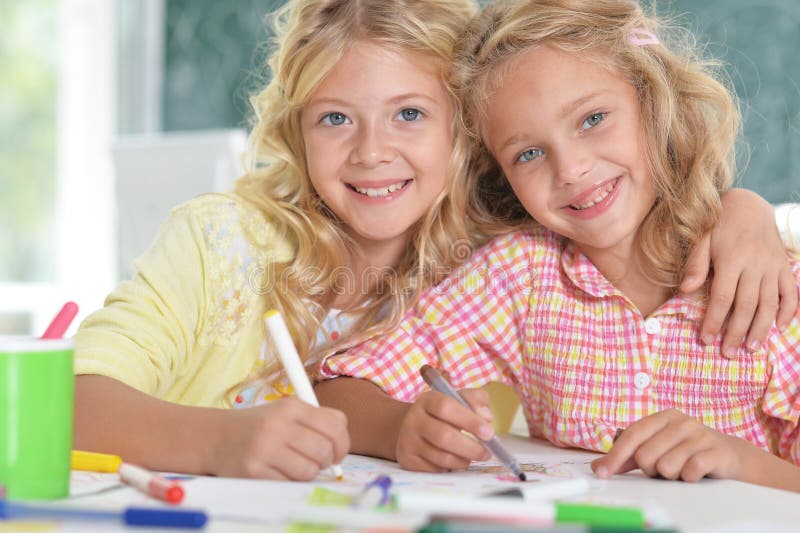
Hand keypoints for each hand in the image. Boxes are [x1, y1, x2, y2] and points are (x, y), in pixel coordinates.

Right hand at [214, 397, 348, 479]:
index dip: (342, 444)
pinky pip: (289, 484)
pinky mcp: (254, 471)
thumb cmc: (262, 427)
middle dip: (325, 461)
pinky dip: (289, 482)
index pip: (335, 425)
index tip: (337, 453)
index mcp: (291, 406)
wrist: (218, 437)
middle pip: (324, 450)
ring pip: (309, 470)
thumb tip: (341, 447)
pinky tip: (278, 472)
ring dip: (307, 473)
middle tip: (315, 461)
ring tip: (294, 466)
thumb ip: (318, 423)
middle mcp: (277, 424)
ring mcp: (264, 448)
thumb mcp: (288, 412)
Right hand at [396, 388, 492, 471]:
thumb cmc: (442, 414)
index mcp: (427, 400)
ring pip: (442, 457)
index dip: (469, 420)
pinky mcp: (407, 460)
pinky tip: (456, 461)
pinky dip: (451, 468)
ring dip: (464, 460)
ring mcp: (408, 441)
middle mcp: (414, 419)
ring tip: (473, 456)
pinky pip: (435, 470)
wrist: (411, 428)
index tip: (489, 432)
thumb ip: (476, 400)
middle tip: (487, 453)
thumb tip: (486, 417)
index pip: (446, 407)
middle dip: (471, 447)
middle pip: (444, 436)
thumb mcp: (458, 400)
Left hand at [591, 409, 755, 482]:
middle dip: (650, 470)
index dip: (615, 456)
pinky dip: (688, 478)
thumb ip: (628, 457)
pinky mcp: (717, 451)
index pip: (632, 436)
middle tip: (664, 468)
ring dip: (671, 475)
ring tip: (681, 469)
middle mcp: (681, 422)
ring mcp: (700, 434)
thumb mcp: (657, 449)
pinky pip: (690, 471)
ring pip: (666, 467)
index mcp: (663, 417)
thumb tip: (597, 466)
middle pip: (646, 456)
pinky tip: (694, 473)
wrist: (729, 455)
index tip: (601, 473)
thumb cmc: (686, 451)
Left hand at [681, 189, 796, 356]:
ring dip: (761, 328)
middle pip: (746, 305)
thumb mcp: (702, 238)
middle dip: (736, 332)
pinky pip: (790, 292)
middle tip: (728, 353)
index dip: (714, 321)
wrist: (749, 204)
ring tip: (752, 348)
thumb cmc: (719, 223)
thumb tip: (684, 290)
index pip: (722, 298)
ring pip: (769, 303)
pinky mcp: (783, 266)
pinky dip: (789, 310)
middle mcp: (754, 265)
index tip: (706, 339)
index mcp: (731, 259)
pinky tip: (781, 327)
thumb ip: (695, 264)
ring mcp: (772, 266)